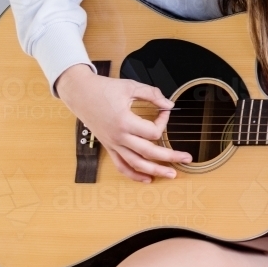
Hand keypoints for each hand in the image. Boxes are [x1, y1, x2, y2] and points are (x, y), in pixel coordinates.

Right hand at [56, 63, 190, 182]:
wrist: (80, 93)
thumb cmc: (104, 89)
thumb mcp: (131, 87)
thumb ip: (152, 94)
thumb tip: (169, 104)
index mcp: (124, 122)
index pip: (153, 131)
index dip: (164, 121)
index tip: (164, 111)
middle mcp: (118, 136)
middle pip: (148, 152)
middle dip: (170, 156)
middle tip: (187, 158)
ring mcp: (113, 144)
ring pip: (136, 163)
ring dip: (155, 171)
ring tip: (171, 174)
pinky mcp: (109, 146)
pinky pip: (121, 165)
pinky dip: (134, 175)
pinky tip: (147, 179)